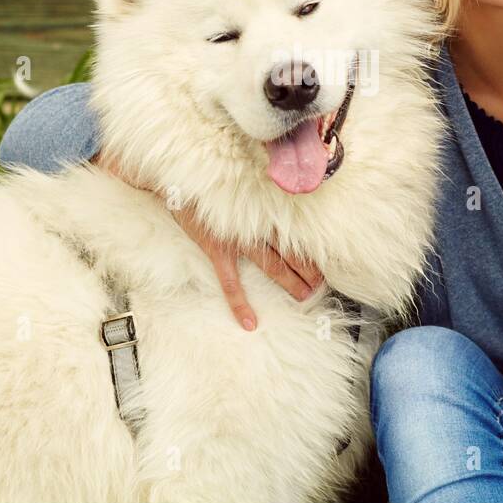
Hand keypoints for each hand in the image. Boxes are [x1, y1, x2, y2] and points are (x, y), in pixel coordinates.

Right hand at [96, 149, 323, 331]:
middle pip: (289, 252)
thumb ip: (259, 195)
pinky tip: (250, 322)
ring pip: (271, 265)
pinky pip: (230, 282)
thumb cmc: (212, 182)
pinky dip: (240, 303)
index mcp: (263, 209)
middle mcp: (255, 225)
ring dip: (289, 282)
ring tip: (305, 297)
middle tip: (321, 286)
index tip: (323, 262)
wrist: (179, 180)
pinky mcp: (216, 249)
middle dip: (307, 270)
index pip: (294, 233)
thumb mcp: (242, 183)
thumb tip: (278, 201)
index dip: (310, 250)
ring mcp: (236, 239)